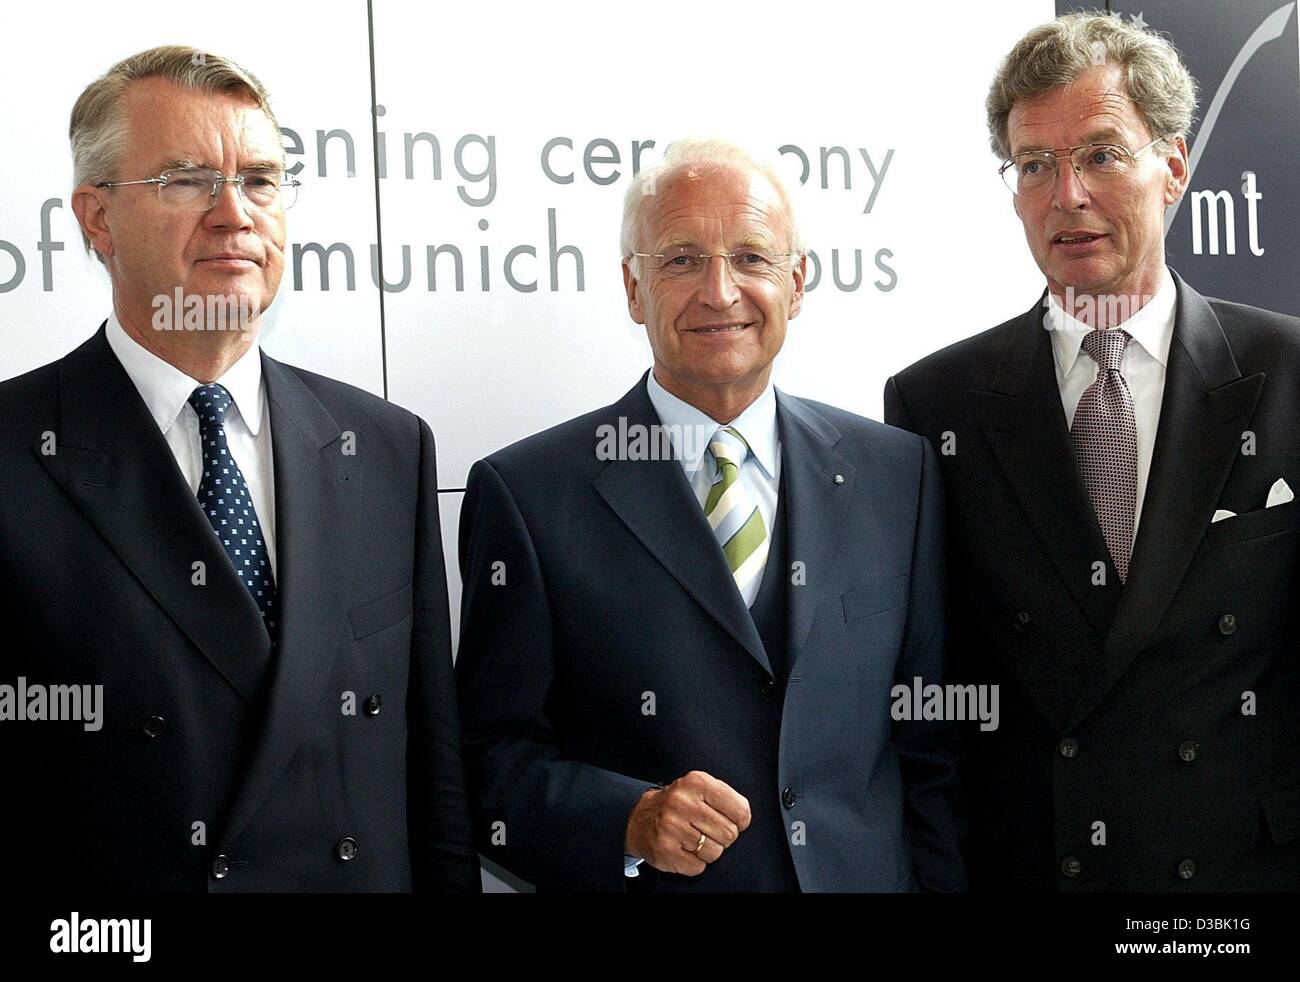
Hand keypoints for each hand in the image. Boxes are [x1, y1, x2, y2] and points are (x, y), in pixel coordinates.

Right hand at [624, 771, 751, 875]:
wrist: (640, 818)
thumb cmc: (678, 804)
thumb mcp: (700, 787)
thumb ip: (725, 797)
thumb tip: (744, 818)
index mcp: (696, 782)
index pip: (740, 810)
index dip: (740, 820)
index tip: (731, 820)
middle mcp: (682, 803)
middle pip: (729, 834)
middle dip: (723, 836)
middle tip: (708, 830)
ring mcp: (672, 827)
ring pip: (715, 853)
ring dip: (708, 850)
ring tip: (694, 838)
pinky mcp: (665, 851)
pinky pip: (698, 867)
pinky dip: (695, 862)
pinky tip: (684, 848)